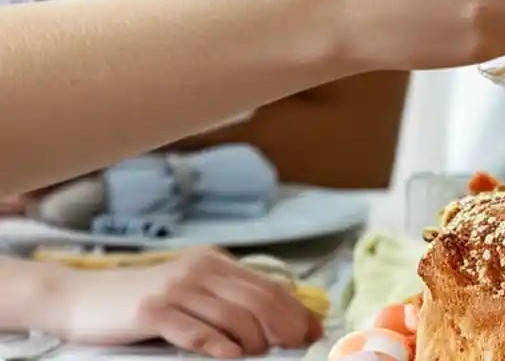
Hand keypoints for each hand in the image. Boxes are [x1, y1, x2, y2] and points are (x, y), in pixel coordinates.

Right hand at [43, 248, 319, 357]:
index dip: (296, 309)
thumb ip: (227, 299)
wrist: (80, 298)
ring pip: (233, 316)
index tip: (314, 331)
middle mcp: (200, 270)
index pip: (268, 285)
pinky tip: (232, 357)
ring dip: (254, 341)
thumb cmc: (140, 300)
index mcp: (214, 262)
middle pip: (257, 299)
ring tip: (261, 356)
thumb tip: (276, 321)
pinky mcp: (152, 310)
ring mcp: (176, 288)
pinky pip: (195, 330)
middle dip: (285, 326)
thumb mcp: (190, 290)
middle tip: (298, 346)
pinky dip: (217, 345)